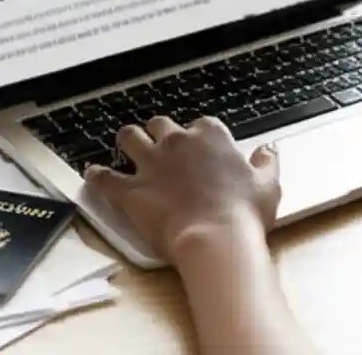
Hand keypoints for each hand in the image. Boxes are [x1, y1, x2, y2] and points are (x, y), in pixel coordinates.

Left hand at [85, 117, 280, 263]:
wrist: (216, 237)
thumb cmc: (244, 213)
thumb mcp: (268, 184)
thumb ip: (267, 163)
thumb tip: (268, 150)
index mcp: (211, 136)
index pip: (202, 125)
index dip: (199, 137)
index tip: (200, 150)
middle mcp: (178, 142)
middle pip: (160, 124)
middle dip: (159, 133)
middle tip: (161, 147)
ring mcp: (151, 164)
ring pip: (128, 137)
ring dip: (127, 141)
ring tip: (127, 148)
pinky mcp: (130, 190)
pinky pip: (105, 177)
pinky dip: (97, 175)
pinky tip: (93, 174)